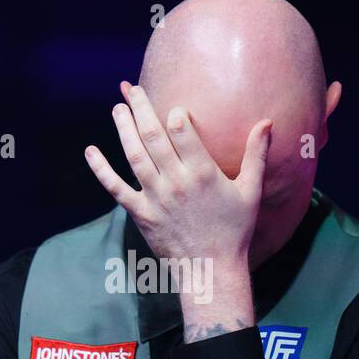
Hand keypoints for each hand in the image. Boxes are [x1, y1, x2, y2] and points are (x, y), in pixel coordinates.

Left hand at [84, 81, 271, 267]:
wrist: (211, 270)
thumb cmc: (235, 230)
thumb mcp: (251, 191)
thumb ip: (256, 155)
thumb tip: (267, 123)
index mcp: (203, 173)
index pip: (183, 132)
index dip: (174, 115)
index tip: (172, 106)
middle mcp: (177, 182)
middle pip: (154, 137)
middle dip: (141, 108)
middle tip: (132, 88)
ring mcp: (156, 198)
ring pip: (134, 155)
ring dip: (123, 128)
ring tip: (118, 107)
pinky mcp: (141, 214)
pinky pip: (116, 188)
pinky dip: (101, 169)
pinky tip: (91, 151)